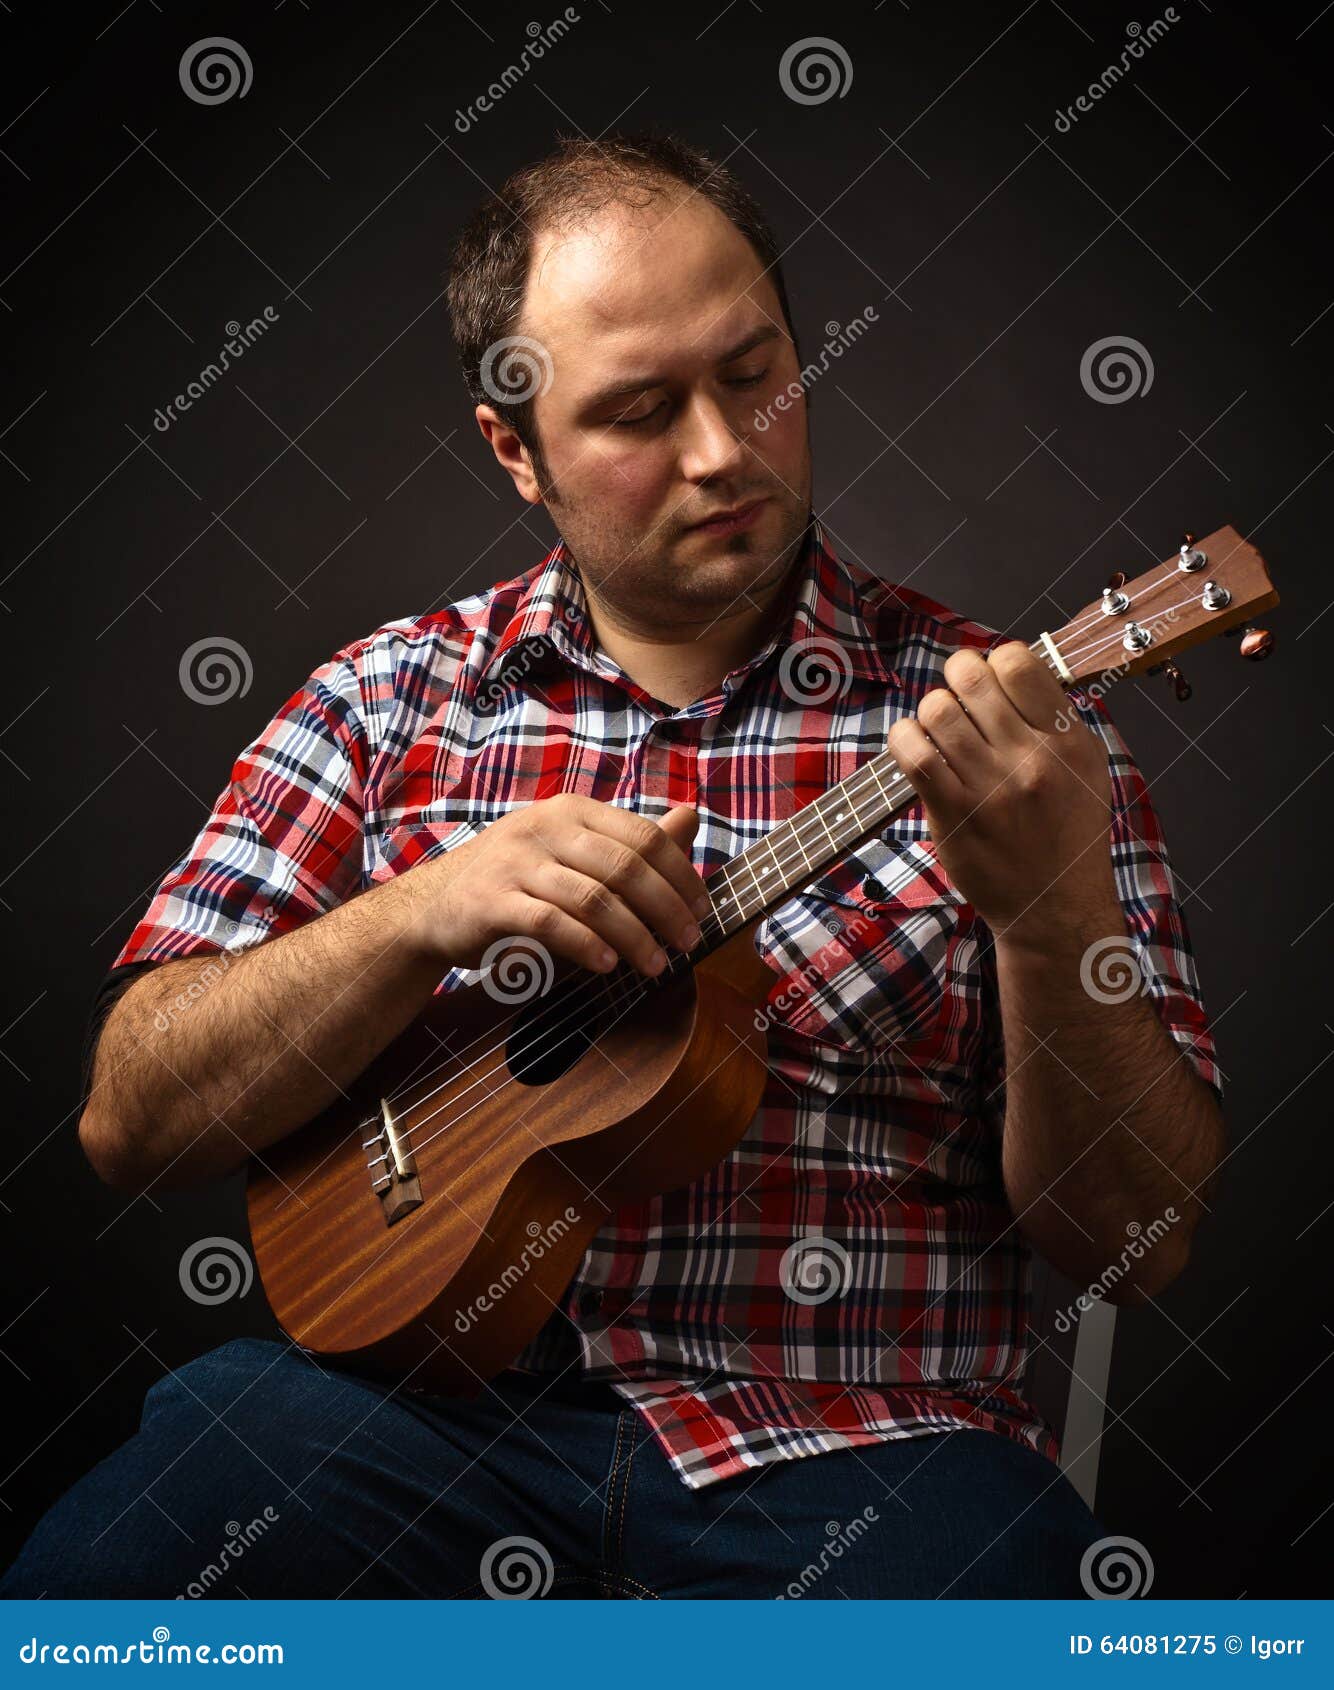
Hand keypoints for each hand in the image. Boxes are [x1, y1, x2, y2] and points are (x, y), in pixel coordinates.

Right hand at [406, 794, 712, 976]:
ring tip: (655, 966)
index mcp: (572, 811)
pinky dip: (586, 945)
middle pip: (626, 866)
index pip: (643, 836)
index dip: (681, 875)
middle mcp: (545, 827)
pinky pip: (550, 922)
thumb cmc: (517, 879)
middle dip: (666, 909)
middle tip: (687, 944)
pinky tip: (608, 965)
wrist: (435, 906)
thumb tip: (690, 817)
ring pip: (593, 897)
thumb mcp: (573, 850)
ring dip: (634, 936)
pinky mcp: (493, 900)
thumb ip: (629, 841)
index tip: (702, 911)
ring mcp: (517, 862)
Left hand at [885, 641, 1117, 943]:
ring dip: (931, 713)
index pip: (1018, 662)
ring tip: (940, 732)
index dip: (995, 660)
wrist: (1056, 908)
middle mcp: (1032, 759)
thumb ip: (1054, 718)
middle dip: (956, 680)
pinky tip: (914, 746)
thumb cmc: (1069, 836)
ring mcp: (991, 788)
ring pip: (937, 711)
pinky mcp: (954, 815)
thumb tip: (1011, 669)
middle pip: (970, 678)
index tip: (992, 680)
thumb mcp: (1085, 768)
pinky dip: (905, 739)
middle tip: (960, 700)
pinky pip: (914, 754)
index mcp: (1068, 740)